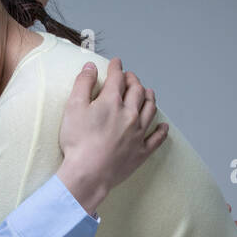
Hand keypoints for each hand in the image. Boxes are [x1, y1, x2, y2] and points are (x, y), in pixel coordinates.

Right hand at [56, 57, 167, 214]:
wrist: (88, 173)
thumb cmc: (77, 142)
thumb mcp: (73, 108)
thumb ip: (82, 84)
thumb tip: (91, 67)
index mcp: (112, 102)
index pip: (117, 78)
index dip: (116, 68)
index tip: (116, 63)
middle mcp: (130, 114)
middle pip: (137, 91)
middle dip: (133, 80)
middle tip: (130, 77)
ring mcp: (137, 133)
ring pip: (150, 110)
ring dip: (150, 98)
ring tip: (148, 93)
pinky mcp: (140, 152)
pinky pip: (156, 139)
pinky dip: (161, 131)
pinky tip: (164, 127)